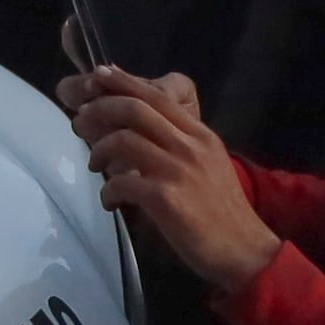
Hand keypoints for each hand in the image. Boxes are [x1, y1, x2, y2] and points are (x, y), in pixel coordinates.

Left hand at [62, 65, 280, 291]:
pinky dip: (107, 191)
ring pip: (123, 140)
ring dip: (99, 150)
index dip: (125, 82)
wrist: (245, 249)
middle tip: (80, 121)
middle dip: (100, 109)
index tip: (99, 75)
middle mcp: (190, 146)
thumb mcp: (209, 164)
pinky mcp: (165, 198)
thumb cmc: (222, 210)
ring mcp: (177, 170)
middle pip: (136, 109)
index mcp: (201, 135)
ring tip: (94, 165)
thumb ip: (181, 143)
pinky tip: (110, 201)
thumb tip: (141, 127)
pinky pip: (121, 183)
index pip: (158, 96)